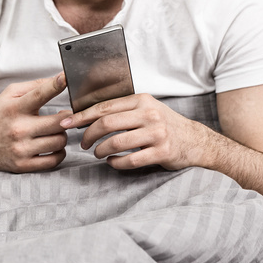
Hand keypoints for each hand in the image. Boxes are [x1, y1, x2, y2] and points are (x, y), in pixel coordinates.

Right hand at [0, 72, 70, 172]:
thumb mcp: (9, 95)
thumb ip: (33, 86)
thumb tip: (59, 80)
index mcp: (14, 108)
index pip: (39, 94)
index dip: (55, 85)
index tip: (66, 78)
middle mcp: (18, 129)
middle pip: (59, 122)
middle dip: (67, 118)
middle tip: (65, 116)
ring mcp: (21, 149)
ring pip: (59, 141)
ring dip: (62, 135)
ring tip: (55, 131)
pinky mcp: (23, 165)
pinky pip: (54, 160)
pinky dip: (59, 152)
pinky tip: (53, 146)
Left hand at [60, 94, 204, 170]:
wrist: (196, 141)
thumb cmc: (164, 124)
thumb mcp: (146, 109)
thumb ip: (123, 109)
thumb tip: (88, 114)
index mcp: (141, 100)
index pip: (104, 107)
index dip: (82, 116)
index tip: (67, 123)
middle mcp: (149, 114)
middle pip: (106, 124)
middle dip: (88, 135)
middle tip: (83, 144)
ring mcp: (157, 133)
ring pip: (116, 143)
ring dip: (100, 151)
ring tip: (97, 153)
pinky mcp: (163, 152)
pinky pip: (131, 160)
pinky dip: (116, 163)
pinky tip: (112, 162)